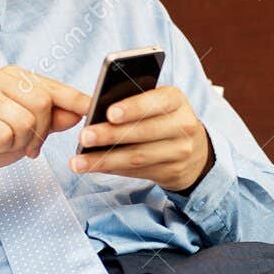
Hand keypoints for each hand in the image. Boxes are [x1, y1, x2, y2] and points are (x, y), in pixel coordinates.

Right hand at [0, 65, 89, 200]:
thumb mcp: (28, 130)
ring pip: (25, 121)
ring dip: (20, 142)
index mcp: (11, 75)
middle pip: (42, 103)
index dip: (74, 100)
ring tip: (5, 143)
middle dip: (40, 132)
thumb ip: (53, 118)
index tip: (93, 108)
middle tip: (26, 144)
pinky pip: (5, 134)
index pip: (51, 86)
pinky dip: (3, 147)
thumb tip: (81, 110)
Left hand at [70, 84, 213, 193]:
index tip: (109, 113)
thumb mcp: (157, 103)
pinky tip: (94, 167)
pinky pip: (137, 172)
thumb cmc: (163, 119)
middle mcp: (183, 125)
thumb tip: (95, 113)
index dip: (133, 108)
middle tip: (84, 137)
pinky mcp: (172, 172)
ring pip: (138, 157)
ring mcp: (180, 151)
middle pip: (144, 132)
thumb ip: (134, 104)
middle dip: (110, 135)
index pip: (156, 102)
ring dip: (105, 160)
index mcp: (176, 101)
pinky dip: (112, 169)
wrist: (196, 151)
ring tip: (78, 162)